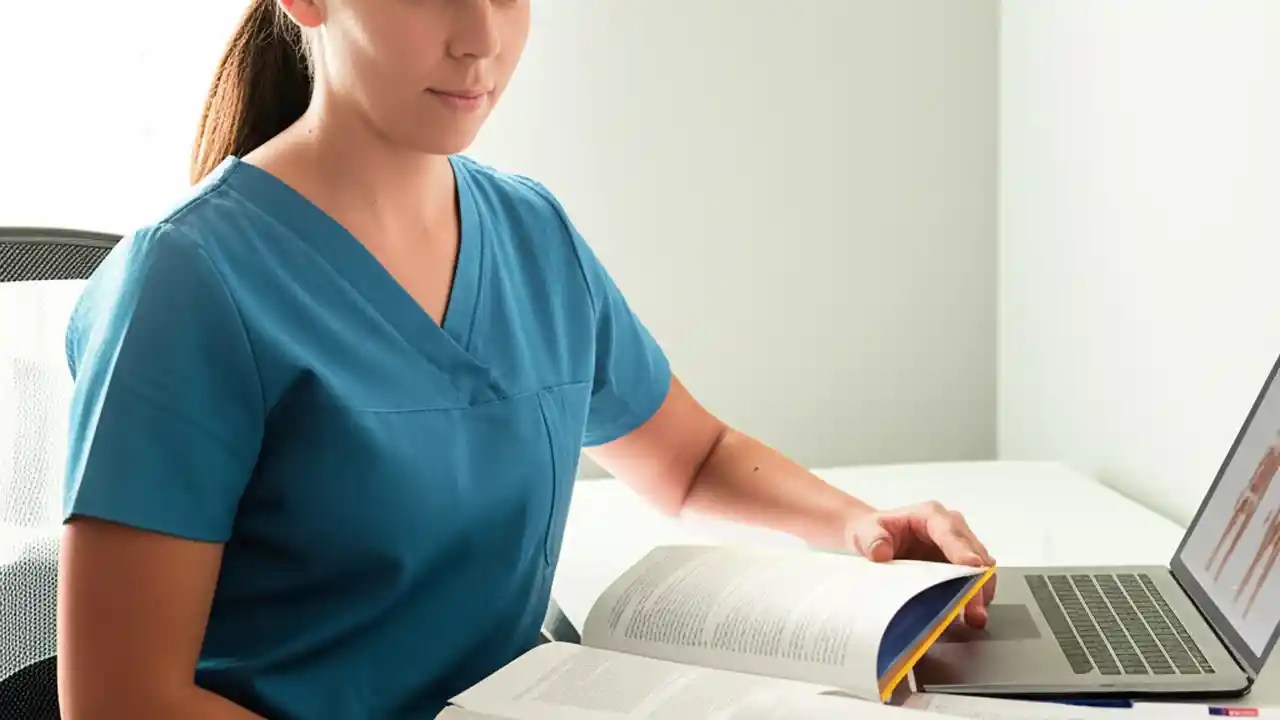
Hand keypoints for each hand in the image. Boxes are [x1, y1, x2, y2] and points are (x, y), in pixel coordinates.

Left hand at [844, 501, 996, 627]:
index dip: (962, 550)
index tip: (972, 566)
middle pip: (974, 553)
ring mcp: (958, 549)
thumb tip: (881, 552)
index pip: (951, 531)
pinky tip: (967, 615)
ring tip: (974, 616)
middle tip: (974, 605)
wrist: (872, 540)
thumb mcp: (865, 531)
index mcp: (931, 515)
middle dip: (977, 580)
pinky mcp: (959, 567)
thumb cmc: (873, 532)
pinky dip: (973, 598)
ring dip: (980, 593)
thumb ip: (872, 539)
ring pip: (981, 570)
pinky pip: (974, 582)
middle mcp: (951, 529)